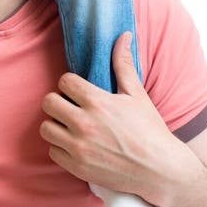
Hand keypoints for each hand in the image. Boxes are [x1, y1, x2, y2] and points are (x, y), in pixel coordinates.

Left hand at [40, 33, 193, 206]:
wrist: (160, 171)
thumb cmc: (150, 130)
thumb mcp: (137, 94)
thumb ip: (123, 64)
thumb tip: (123, 36)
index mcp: (97, 102)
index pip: (64, 81)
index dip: (71, 83)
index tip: (78, 90)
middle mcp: (84, 124)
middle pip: (48, 102)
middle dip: (59, 101)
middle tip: (71, 106)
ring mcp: (79, 147)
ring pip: (46, 127)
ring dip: (56, 124)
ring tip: (70, 124)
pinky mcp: (78, 167)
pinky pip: (53, 151)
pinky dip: (60, 147)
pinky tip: (74, 143)